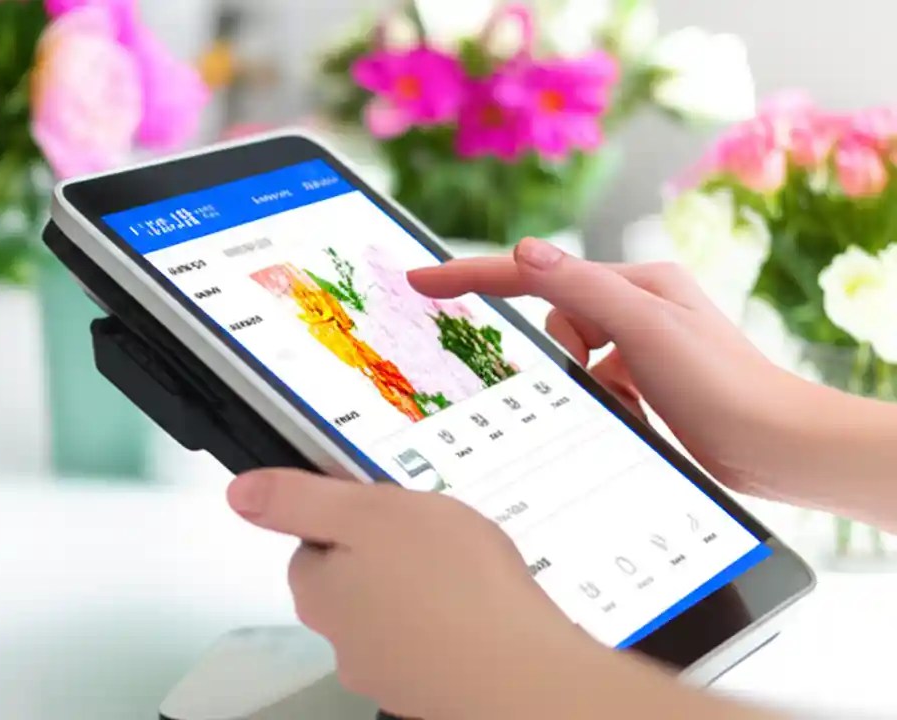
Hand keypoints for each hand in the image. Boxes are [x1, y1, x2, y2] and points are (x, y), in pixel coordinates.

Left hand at [227, 469, 774, 719]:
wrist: (524, 674)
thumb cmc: (454, 587)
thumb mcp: (368, 510)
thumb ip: (300, 499)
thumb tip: (240, 493)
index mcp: (318, 590)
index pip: (314, 541)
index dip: (353, 517)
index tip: (388, 509)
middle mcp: (342, 639)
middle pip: (354, 577)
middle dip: (392, 553)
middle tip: (434, 537)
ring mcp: (388, 671)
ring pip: (395, 610)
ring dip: (424, 589)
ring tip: (467, 573)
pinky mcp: (431, 688)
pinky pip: (435, 641)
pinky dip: (454, 624)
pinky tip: (483, 611)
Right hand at [409, 239, 896, 524]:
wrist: (779, 447)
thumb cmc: (721, 383)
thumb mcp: (645, 328)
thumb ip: (581, 289)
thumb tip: (522, 253)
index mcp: (634, 283)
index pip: (538, 273)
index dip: (473, 275)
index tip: (419, 278)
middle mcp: (637, 309)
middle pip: (556, 323)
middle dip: (567, 357)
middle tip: (611, 382)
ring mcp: (642, 350)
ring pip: (572, 364)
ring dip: (590, 389)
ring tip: (635, 407)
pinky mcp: (646, 387)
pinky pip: (595, 391)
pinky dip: (605, 407)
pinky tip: (640, 419)